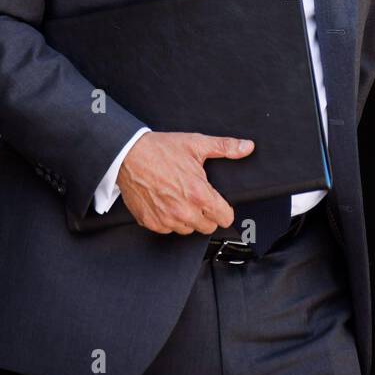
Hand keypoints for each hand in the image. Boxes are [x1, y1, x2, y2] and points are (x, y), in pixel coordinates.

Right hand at [117, 132, 249, 234]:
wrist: (128, 155)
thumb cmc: (161, 149)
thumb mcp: (196, 144)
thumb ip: (225, 147)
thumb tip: (247, 147)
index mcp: (199, 195)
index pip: (225, 219)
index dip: (224, 210)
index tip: (219, 204)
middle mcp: (184, 211)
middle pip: (208, 227)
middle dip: (206, 215)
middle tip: (196, 197)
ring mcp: (166, 219)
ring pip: (187, 229)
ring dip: (187, 218)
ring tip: (179, 198)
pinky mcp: (151, 222)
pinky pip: (167, 229)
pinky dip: (168, 219)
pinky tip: (165, 202)